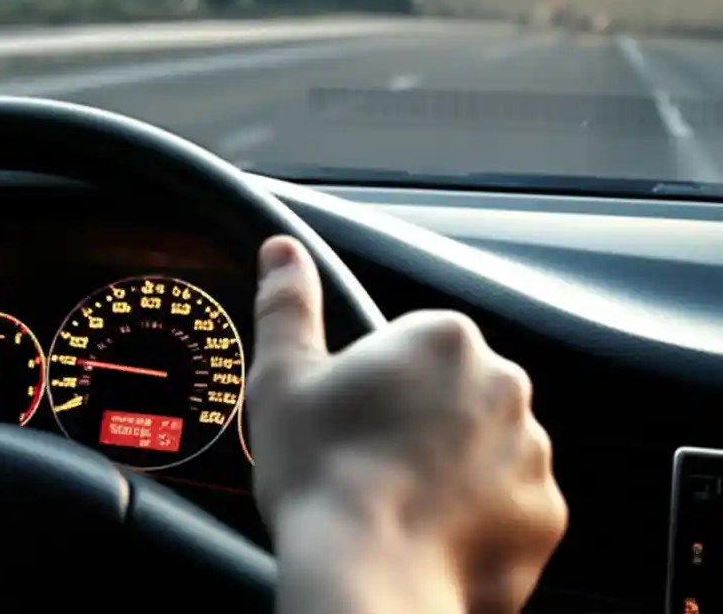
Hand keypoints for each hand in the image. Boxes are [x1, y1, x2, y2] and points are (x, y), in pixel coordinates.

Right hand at [247, 236, 565, 613]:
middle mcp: (503, 386)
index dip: (377, 382)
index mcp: (443, 339)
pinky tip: (427, 534)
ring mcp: (532, 454)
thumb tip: (282, 251)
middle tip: (367, 462)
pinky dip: (477, 519)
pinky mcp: (544, 515)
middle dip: (420, 422)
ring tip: (395, 503)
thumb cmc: (320, 472)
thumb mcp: (283, 378)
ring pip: (485, 451)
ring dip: (450, 469)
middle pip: (455, 395)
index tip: (352, 417)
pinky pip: (509, 508)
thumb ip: (289, 305)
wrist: (366, 574)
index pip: (414, 345)